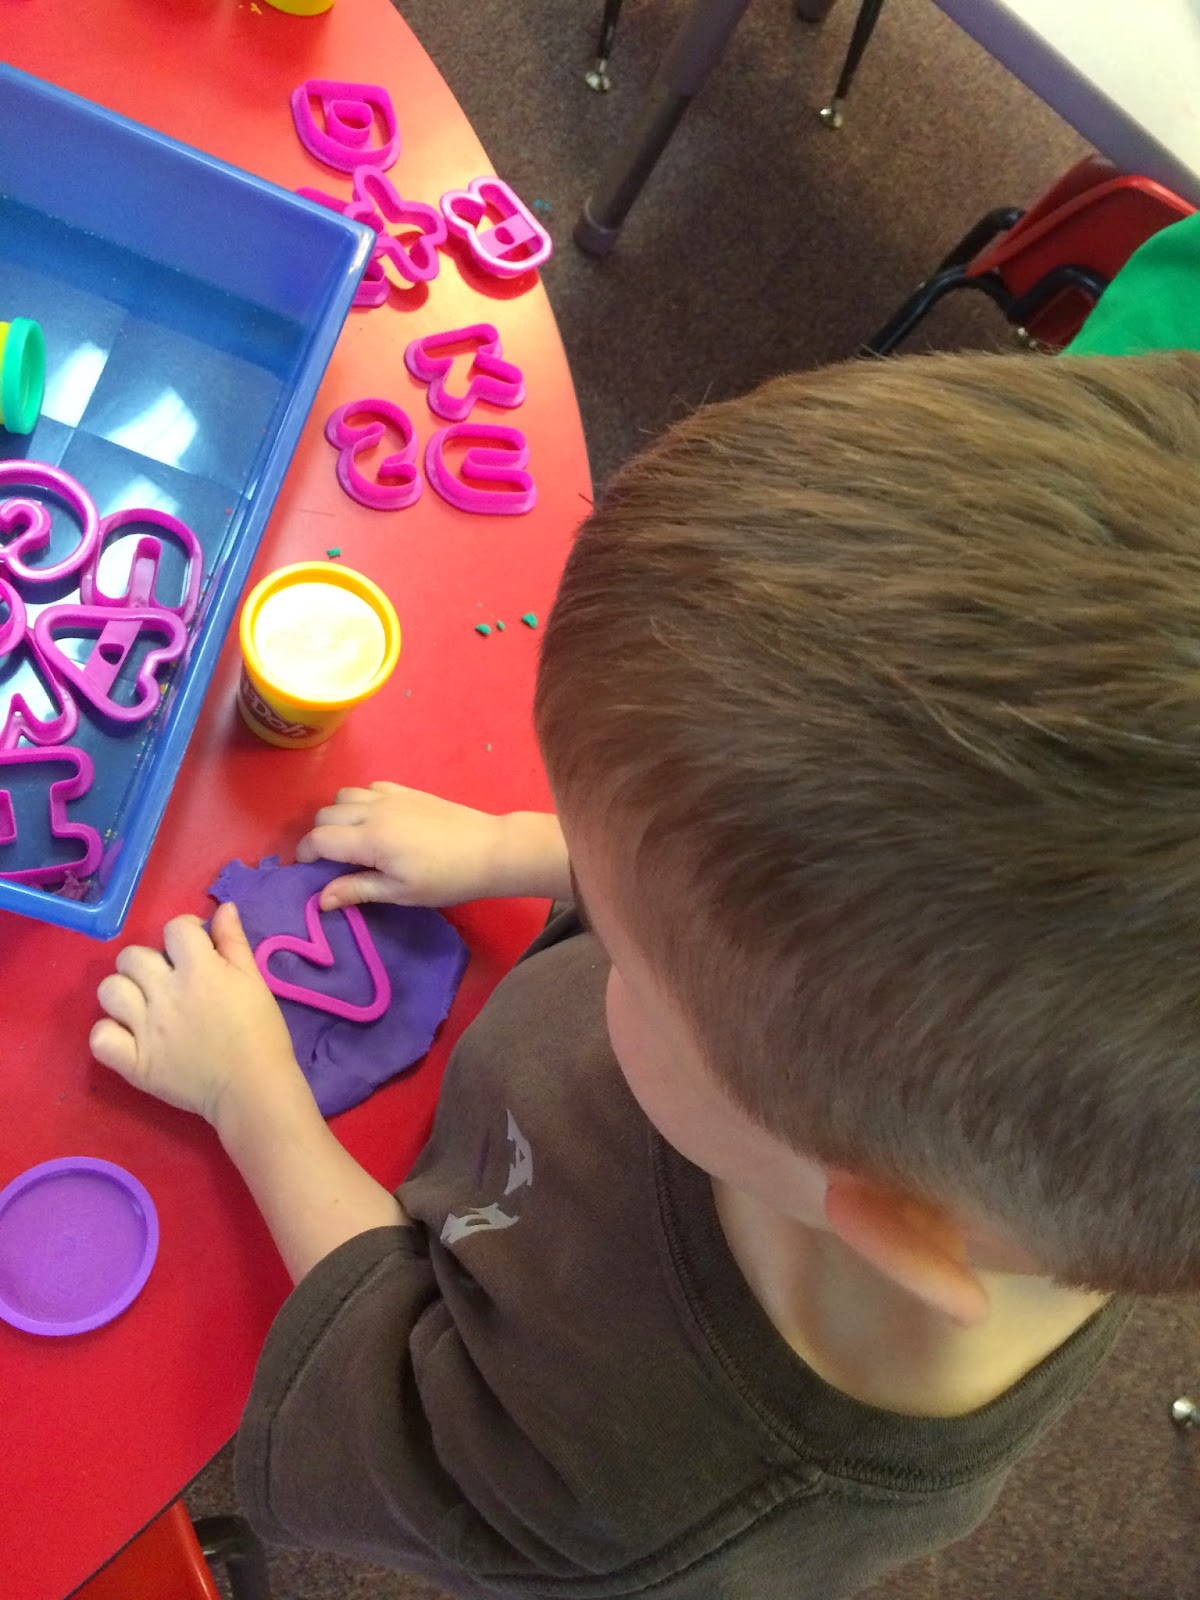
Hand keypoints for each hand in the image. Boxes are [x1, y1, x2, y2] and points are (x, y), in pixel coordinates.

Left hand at [90, 902, 304, 1128]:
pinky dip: (110, 1033)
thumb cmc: (260, 1033)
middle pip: (131, 956)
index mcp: (200, 971)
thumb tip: (221, 908)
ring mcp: (145, 1030)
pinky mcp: (134, 1063)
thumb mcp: (254, 980)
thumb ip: (234, 942)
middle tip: (166, 980)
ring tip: (143, 1005)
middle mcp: (166, 995)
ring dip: (124, 992)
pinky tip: (128, 1036)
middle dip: (149, 961)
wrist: (253, 1088)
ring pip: (109, 990)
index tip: (195, 948)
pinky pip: (99, 1037)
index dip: (185, 932)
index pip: (174, 928)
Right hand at [296, 782, 507, 909]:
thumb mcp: (400, 893)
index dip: (305, 855)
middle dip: (320, 836)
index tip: (308, 872)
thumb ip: (357, 890)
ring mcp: (391, 795)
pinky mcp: (407, 790)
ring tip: (353, 840)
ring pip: (344, 795)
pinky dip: (361, 801)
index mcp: (370, 838)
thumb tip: (320, 900)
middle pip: (326, 814)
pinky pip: (369, 787)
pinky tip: (376, 821)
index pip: (319, 838)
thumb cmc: (446, 879)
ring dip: (339, 815)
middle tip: (333, 861)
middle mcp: (374, 810)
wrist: (489, 850)